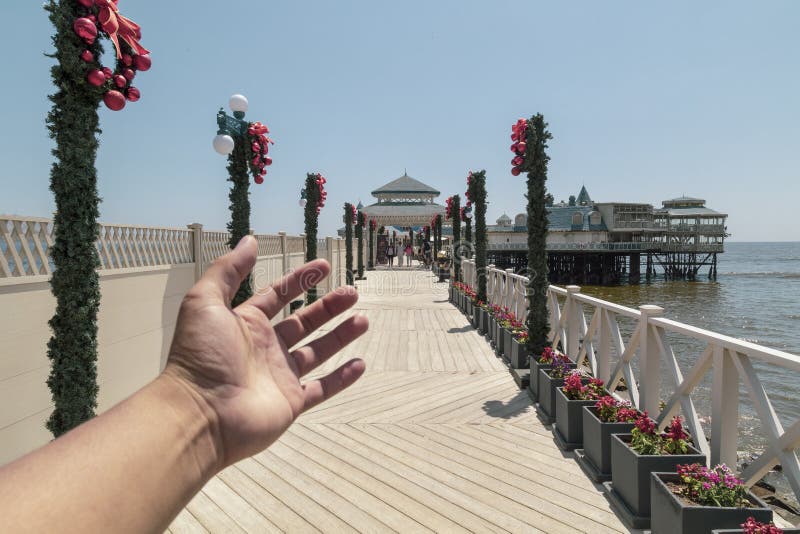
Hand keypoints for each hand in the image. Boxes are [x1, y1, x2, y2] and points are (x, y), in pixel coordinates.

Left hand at [164, 236, 366, 467]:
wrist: (200, 414)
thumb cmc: (199, 356)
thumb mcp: (205, 301)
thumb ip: (227, 270)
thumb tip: (249, 241)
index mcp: (245, 324)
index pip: (278, 296)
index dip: (300, 280)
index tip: (324, 266)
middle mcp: (264, 348)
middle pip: (303, 322)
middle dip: (328, 306)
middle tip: (353, 292)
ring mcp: (279, 376)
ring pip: (317, 351)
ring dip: (340, 336)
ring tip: (363, 320)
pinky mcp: (290, 402)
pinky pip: (321, 389)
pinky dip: (341, 378)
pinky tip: (360, 364)